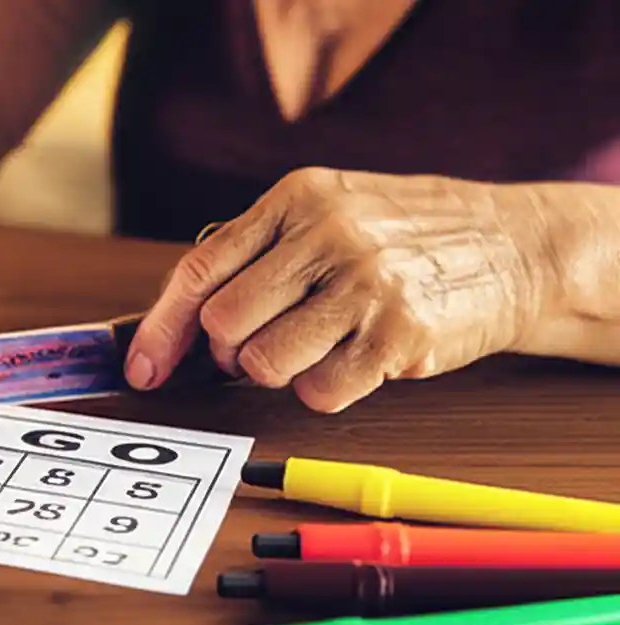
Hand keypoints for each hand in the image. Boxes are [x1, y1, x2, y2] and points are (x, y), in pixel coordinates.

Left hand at [125, 167, 554, 411]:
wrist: (516, 244)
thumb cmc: (405, 235)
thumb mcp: (329, 210)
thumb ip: (259, 250)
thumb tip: (179, 321)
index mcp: (296, 198)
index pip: (200, 271)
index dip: (161, 329)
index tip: (142, 370)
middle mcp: (326, 235)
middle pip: (223, 326)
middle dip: (230, 353)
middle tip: (260, 346)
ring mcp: (365, 284)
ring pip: (264, 363)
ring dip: (278, 371)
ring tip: (316, 347)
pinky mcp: (400, 336)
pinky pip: (319, 393)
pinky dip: (324, 390)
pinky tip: (354, 360)